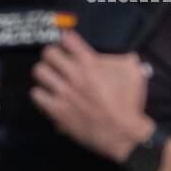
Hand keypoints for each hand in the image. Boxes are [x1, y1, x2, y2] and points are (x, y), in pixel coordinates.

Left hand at [29, 29, 154, 162]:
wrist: (122, 132)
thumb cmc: (129, 103)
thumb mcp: (133, 73)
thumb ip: (123, 58)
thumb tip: (118, 54)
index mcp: (91, 63)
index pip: (67, 39)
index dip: (67, 40)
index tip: (68, 45)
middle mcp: (74, 74)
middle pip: (48, 52)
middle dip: (52, 55)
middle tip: (57, 62)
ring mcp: (64, 92)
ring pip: (39, 71)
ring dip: (45, 73)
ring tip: (51, 78)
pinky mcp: (56, 109)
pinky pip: (36, 94)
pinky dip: (41, 94)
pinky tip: (48, 95)